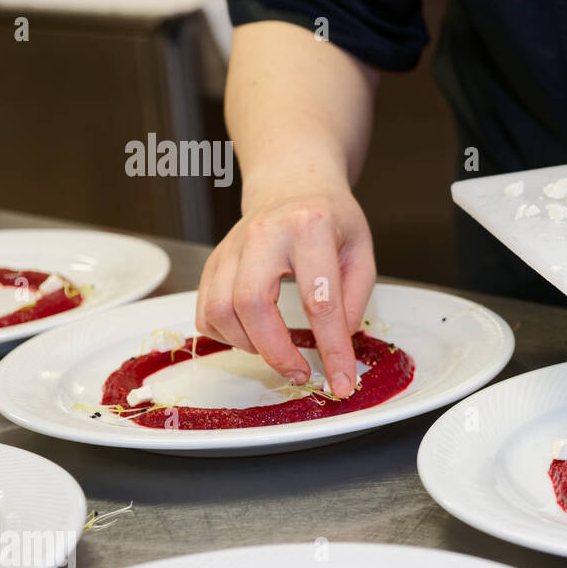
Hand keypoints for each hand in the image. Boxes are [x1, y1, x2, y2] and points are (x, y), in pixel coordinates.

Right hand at [195, 173, 375, 397]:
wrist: (292, 185)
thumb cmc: (331, 218)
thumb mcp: (361, 251)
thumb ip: (354, 300)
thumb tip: (339, 345)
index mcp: (309, 228)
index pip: (319, 301)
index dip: (331, 350)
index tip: (342, 382)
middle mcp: (263, 235)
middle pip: (252, 305)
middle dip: (277, 352)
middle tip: (301, 373)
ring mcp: (230, 248)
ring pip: (220, 310)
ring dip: (249, 345)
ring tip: (280, 351)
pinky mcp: (212, 262)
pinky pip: (205, 311)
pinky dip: (227, 336)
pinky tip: (255, 336)